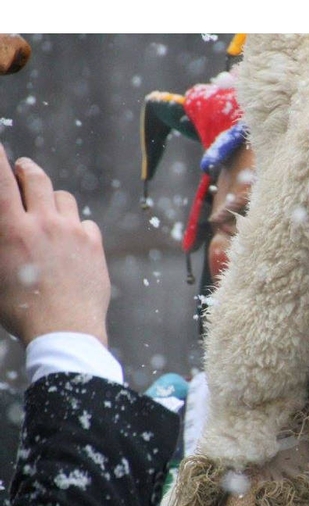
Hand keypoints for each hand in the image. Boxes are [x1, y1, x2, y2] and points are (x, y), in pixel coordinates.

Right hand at [0, 144, 109, 346]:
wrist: (65, 330)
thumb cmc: (20, 310)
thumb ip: (2, 241)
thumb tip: (9, 228)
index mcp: (12, 229)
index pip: (1, 181)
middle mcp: (44, 223)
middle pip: (36, 177)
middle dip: (26, 169)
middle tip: (22, 169)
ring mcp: (73, 232)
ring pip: (63, 197)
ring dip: (52, 199)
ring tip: (47, 211)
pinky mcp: (95, 244)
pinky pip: (85, 223)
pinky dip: (77, 226)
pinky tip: (71, 241)